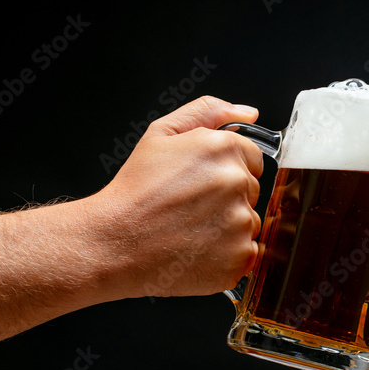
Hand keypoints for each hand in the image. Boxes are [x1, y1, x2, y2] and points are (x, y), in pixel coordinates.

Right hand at [85, 96, 264, 299]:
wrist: (115, 243)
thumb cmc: (134, 192)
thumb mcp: (161, 134)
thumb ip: (208, 112)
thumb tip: (249, 112)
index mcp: (223, 150)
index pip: (253, 159)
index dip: (227, 170)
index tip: (204, 183)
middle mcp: (237, 183)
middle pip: (251, 191)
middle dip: (228, 198)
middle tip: (191, 208)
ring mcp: (241, 222)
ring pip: (250, 222)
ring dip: (229, 228)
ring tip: (191, 230)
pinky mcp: (239, 256)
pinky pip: (247, 253)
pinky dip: (227, 255)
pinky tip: (198, 251)